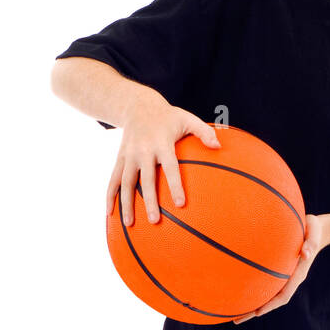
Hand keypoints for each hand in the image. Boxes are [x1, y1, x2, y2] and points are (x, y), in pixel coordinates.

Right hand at [105, 91, 220, 226]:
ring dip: (126, 204)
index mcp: (162, 143)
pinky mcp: (120, 159)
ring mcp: (129, 156)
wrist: (137, 105)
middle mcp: (143, 151)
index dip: (175, 185)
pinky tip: (110, 214)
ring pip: (126, 183)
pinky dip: (110, 196)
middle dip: (149, 200)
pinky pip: (113, 180)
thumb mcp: (187, 118)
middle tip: (155, 221)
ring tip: (130, 224)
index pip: (170, 167)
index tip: (181, 204)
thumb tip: (219, 146)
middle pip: (146, 180)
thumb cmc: (168, 117)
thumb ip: (204, 132)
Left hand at [233, 214, 329, 322]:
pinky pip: (266, 285)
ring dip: (252, 305)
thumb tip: (305, 253)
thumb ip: (311, 243)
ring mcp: (286, 277)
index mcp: (298, 274)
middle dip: (254, 311)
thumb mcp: (314, 233)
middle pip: (272, 301)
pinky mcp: (281, 271)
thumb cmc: (314, 230)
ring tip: (233, 314)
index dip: (271, 304)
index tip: (257, 312)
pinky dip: (254, 291)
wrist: (318, 231)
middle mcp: (291, 279)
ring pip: (268, 295)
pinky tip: (241, 291)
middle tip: (236, 320)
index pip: (284, 295)